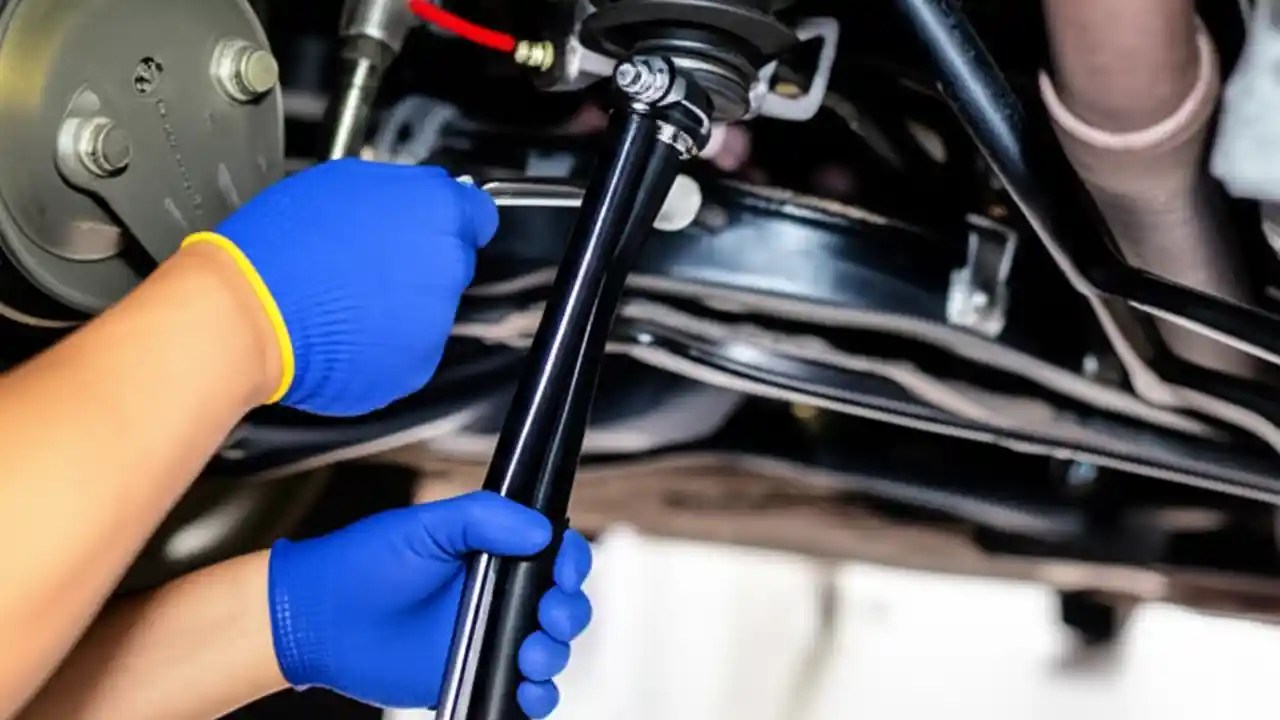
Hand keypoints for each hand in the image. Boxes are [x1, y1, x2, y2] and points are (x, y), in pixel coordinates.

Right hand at [188, 159, 498, 416]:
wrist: (247, 314)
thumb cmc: (280, 246)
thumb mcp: (342, 182)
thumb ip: (397, 192)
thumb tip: (417, 197)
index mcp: (436, 212)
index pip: (477, 213)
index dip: (449, 219)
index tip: (430, 226)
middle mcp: (447, 266)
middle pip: (450, 262)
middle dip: (417, 263)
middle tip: (364, 265)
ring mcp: (435, 322)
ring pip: (428, 309)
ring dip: (399, 306)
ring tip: (344, 300)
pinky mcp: (415, 367)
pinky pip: (407, 350)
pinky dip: (383, 345)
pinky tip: (343, 331)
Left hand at [267, 492, 591, 715]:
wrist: (319, 620)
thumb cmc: (363, 564)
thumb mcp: (425, 527)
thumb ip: (484, 517)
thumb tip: (539, 531)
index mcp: (492, 553)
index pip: (554, 554)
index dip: (570, 564)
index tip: (562, 574)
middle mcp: (497, 595)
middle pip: (563, 604)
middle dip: (568, 613)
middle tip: (546, 617)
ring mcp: (487, 638)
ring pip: (549, 650)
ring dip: (553, 655)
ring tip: (528, 656)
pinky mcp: (473, 676)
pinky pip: (521, 692)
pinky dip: (535, 696)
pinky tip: (524, 689)